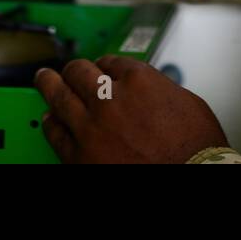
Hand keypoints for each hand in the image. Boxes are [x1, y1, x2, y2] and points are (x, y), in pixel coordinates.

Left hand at [35, 56, 227, 163]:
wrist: (191, 177)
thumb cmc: (196, 150)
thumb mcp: (187, 103)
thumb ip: (161, 90)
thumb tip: (151, 91)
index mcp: (139, 80)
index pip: (111, 62)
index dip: (106, 65)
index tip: (103, 69)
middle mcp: (110, 99)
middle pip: (80, 72)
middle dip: (74, 69)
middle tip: (68, 69)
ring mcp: (92, 127)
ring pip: (60, 96)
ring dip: (50, 84)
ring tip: (43, 79)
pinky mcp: (80, 156)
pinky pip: (56, 133)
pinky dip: (51, 123)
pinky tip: (49, 118)